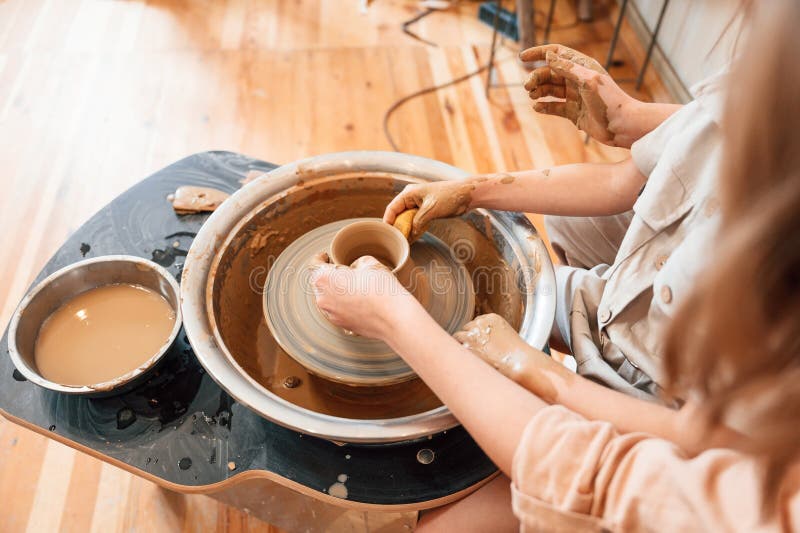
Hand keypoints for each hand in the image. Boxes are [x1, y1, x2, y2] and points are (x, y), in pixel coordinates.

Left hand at [310, 255, 414, 339]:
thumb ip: (353, 263)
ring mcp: (331, 315)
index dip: (320, 258)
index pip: (314, 264)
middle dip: (330, 276)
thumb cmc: (382, 289)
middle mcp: (322, 299)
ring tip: (356, 288)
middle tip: (346, 272)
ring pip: (328, 298)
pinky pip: (338, 310)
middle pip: (320, 283)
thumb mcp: (368, 262)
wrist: (394, 318)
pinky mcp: (341, 325)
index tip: (325, 257)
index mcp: (324, 279)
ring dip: (337, 291)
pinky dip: (344, 304)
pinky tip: (361, 301)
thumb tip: (352, 272)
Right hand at [383, 179, 484, 240]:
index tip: (386, 233)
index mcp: (409, 193)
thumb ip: (418, 222)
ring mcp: (419, 204)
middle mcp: (412, 198)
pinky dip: (415, 229)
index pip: (392, 208)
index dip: (388, 221)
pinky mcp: (426, 210)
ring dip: (406, 229)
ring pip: (407, 219)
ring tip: (404, 241)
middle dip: (398, 227)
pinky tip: (413, 238)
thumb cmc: (449, 197)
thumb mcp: (431, 210)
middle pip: (398, 215)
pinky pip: (416, 221)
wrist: (466, 195)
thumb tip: (411, 234)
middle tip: (397, 240)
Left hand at [455, 313, 563, 400]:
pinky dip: (461, 354)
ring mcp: (473, 332)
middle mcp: (480, 322)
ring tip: (471, 357)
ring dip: (463, 346)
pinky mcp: (468, 344)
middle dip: (469, 339)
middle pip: (466, 328)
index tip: (480, 343)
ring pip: (458, 336)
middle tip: (476, 352)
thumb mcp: (505, 336)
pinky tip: (470, 361)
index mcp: (491, 318)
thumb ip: (492, 334)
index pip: (476, 322)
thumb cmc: (517, 354)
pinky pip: (457, 347)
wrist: (520, 362)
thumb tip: (480, 341)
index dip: (477, 334)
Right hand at [520, 44, 640, 147]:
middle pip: (550, 73)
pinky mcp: (573, 113)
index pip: (557, 54)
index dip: (539, 53)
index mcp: (582, 67)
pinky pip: (554, 107)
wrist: (622, 126)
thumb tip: (549, 55)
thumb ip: (567, 68)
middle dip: (536, 78)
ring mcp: (575, 97)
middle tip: (527, 87)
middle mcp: (578, 80)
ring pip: (550, 90)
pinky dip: (545, 106)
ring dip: (539, 91)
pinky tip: (537, 107)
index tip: (521, 57)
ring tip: (532, 96)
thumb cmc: (609, 100)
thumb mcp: (588, 80)